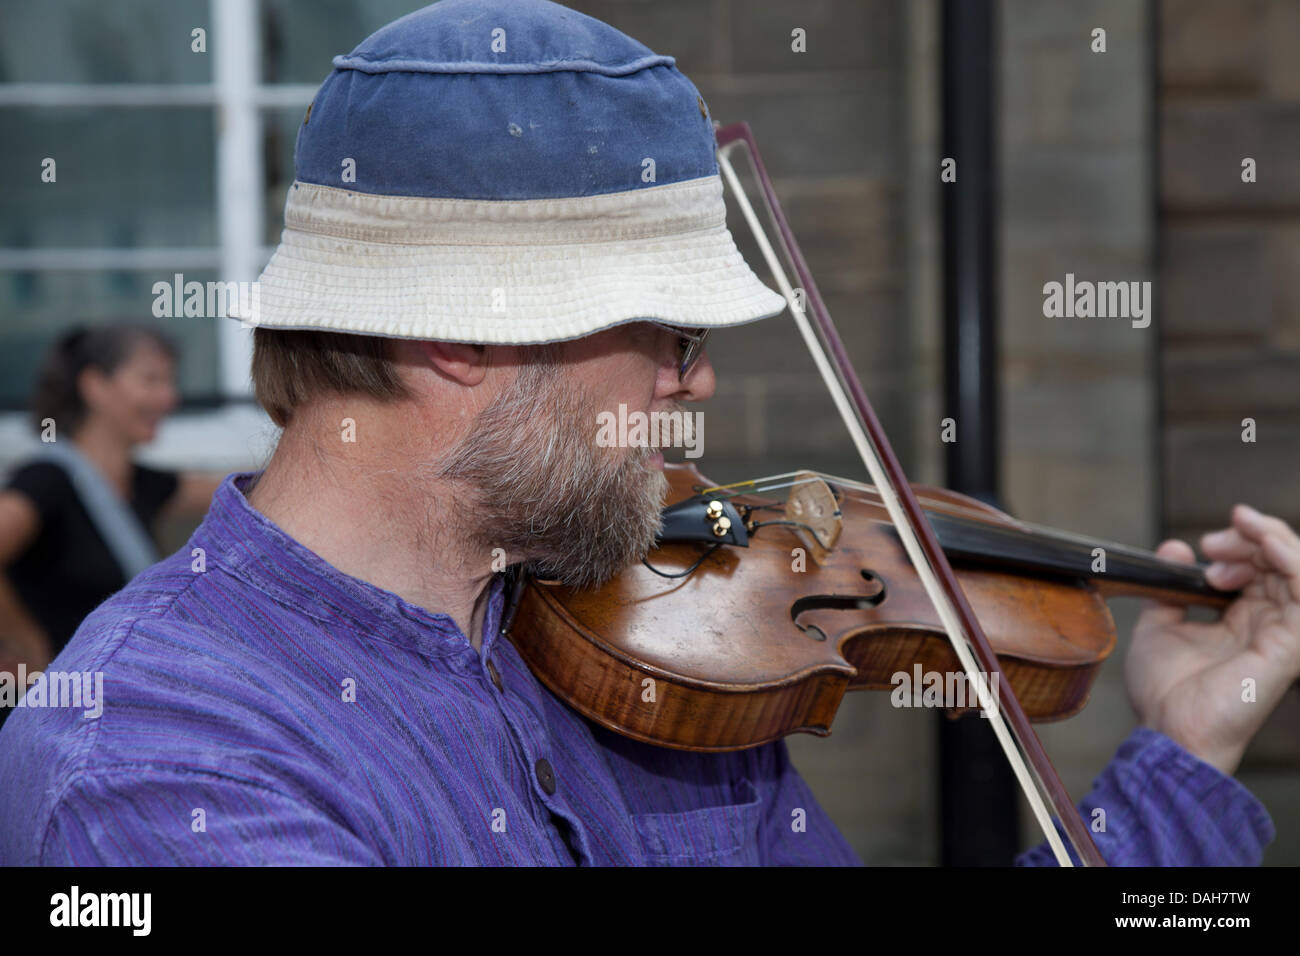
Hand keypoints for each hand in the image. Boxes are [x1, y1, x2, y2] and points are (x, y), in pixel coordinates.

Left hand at [1125, 504, 1299, 774]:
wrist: (1167, 728)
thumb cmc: (1165, 692)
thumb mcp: (1159, 625)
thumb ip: (1170, 586)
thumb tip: (1176, 547)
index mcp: (1242, 619)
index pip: (1261, 568)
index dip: (1240, 544)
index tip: (1204, 545)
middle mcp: (1268, 625)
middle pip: (1282, 563)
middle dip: (1252, 537)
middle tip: (1214, 542)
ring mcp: (1282, 635)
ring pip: (1299, 570)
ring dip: (1272, 539)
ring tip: (1240, 530)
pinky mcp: (1289, 646)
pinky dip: (1291, 560)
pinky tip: (1267, 543)